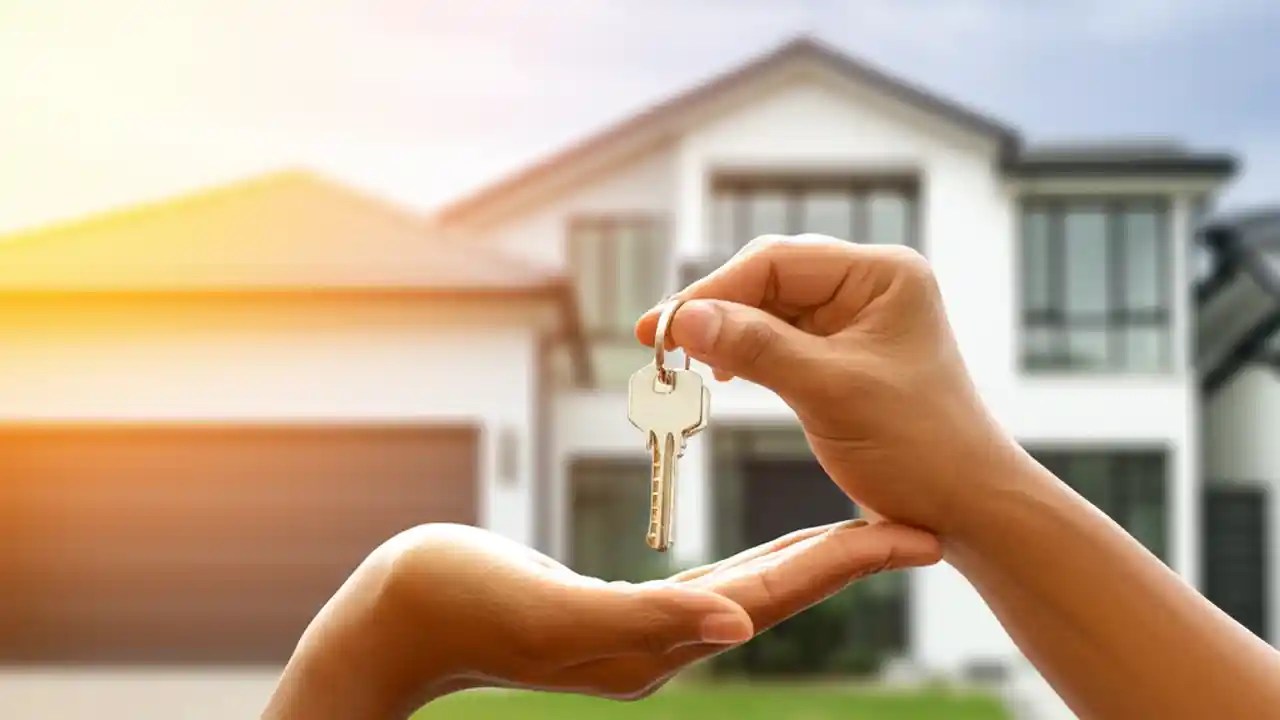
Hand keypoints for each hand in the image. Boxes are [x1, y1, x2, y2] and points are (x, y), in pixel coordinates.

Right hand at [264, 521, 939, 718]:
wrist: (397, 619)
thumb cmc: (459, 606)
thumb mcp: (549, 608)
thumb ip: (646, 615)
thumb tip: (740, 621)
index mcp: (657, 645)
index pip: (774, 597)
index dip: (845, 563)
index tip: (915, 535)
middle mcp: (662, 645)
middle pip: (778, 595)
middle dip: (850, 560)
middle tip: (921, 527)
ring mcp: (642, 631)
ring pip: (751, 588)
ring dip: (812, 561)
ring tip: (867, 531)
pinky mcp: (618, 610)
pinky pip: (709, 582)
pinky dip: (755, 560)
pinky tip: (773, 547)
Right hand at [637, 235, 1023, 535]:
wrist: (965, 508)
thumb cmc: (919, 447)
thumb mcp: (830, 391)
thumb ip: (756, 348)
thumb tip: (682, 319)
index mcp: (882, 275)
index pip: (776, 262)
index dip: (713, 291)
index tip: (660, 326)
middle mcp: (870, 287)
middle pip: (769, 280)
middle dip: (716, 310)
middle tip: (661, 343)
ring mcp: (856, 321)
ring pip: (769, 311)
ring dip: (727, 333)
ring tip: (687, 363)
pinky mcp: (843, 355)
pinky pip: (780, 340)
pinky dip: (746, 354)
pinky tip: (722, 372)